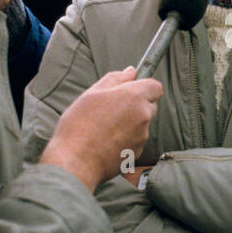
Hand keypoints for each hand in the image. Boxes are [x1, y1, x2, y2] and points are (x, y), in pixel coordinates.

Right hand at [39, 67, 163, 191]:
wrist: (75, 161)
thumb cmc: (79, 125)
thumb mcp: (92, 94)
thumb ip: (114, 79)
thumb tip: (130, 72)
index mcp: (134, 97)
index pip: (155, 87)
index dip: (144, 86)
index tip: (130, 89)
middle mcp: (143, 116)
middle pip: (149, 106)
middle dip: (136, 105)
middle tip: (112, 109)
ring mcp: (142, 136)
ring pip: (141, 124)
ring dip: (129, 123)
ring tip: (104, 128)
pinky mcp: (137, 153)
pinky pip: (135, 140)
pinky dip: (125, 139)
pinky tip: (105, 142)